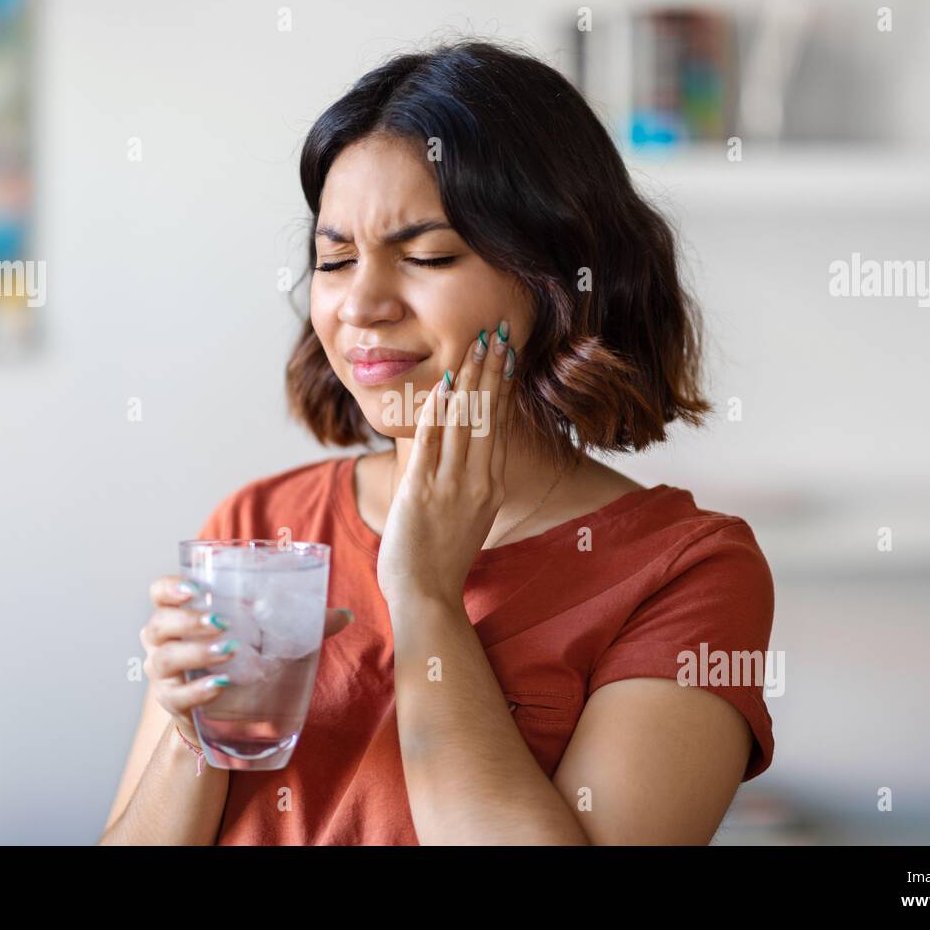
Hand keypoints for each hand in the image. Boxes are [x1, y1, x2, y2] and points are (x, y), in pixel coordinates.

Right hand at [140, 576, 354, 742]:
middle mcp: (162, 641)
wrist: (224, 712)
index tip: (196, 588)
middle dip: (188, 620)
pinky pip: (177, 696)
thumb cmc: (242, 659)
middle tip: (222, 622)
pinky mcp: (172, 703)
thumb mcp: (265, 635)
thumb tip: (346, 615)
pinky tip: (220, 686)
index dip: (171, 588)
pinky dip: (197, 691)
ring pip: (165, 659)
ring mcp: (164, 674)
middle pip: (160, 624)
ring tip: (229, 651)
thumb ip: (300, 622)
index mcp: (181, 612)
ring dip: (196, 653)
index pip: (160, 592)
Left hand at [377, 321, 513, 608]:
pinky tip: (444, 383)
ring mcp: (451, 486)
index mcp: (490, 486)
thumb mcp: (468, 517)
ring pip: (465, 421)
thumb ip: (470, 483)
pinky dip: (439, 410)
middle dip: (492, 369)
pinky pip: (432, 442)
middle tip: (496, 332)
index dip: (502, 386)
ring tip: (475, 344)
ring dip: (471, 378)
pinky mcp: (422, 491)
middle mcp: (478, 482)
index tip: (506, 354)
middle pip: (488, 414)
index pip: (498, 425)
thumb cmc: (441, 560)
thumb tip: (466, 453)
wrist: (426, 596)